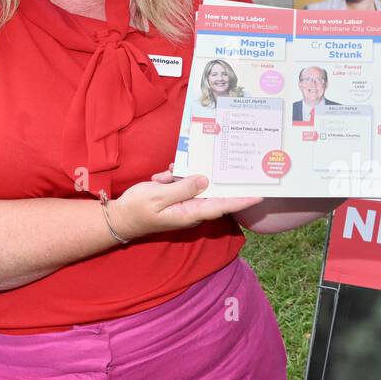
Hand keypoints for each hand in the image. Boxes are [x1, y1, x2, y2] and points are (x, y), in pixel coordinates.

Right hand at [109, 173, 260, 239]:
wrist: (119, 217)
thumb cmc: (137, 210)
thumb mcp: (158, 196)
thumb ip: (182, 187)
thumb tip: (205, 180)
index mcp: (191, 212)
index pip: (223, 205)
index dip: (242, 200)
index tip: (261, 194)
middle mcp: (193, 209)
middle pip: (213, 191)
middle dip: (213, 177)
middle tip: (226, 162)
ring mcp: (185, 202)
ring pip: (195, 182)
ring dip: (180, 176)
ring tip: (162, 178)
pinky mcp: (178, 196)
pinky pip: (183, 181)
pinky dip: (172, 177)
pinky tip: (159, 177)